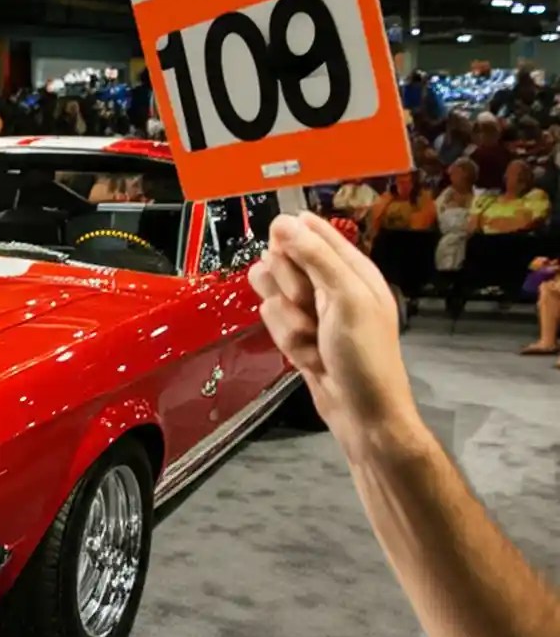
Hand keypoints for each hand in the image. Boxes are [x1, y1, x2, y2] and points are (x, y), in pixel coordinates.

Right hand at [249, 212, 419, 461]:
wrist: (362, 414)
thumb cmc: (365, 356)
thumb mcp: (345, 298)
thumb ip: (314, 257)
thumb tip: (283, 222)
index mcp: (352, 268)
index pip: (310, 232)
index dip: (292, 246)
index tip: (292, 265)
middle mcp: (330, 285)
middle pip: (282, 262)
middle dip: (288, 289)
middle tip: (310, 309)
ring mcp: (311, 311)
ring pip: (272, 295)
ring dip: (287, 322)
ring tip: (313, 341)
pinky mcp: (297, 334)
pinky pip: (273, 324)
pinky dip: (287, 342)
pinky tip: (308, 357)